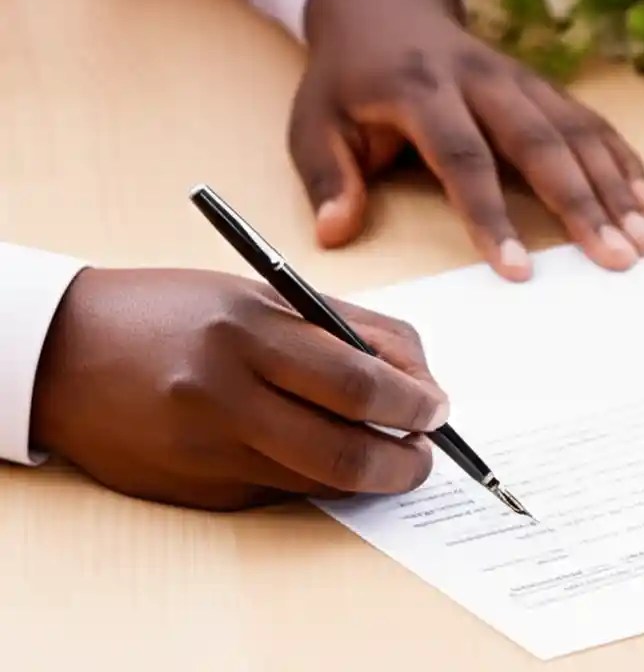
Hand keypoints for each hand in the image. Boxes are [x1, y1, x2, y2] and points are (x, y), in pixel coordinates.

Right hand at [30, 268, 448, 510]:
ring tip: (389, 455)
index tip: (438, 407)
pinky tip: (324, 457)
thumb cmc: (173, 311)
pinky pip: (281, 491)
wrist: (62, 352)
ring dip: (371, 475)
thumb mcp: (258, 294)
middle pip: (346, 448)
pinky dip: (318, 479)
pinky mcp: (196, 489)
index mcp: (247, 330)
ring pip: (319, 481)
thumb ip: (345, 329)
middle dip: (405, 458)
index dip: (414, 402)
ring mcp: (207, 449)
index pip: (358, 381)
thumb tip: (418, 375)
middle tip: (425, 451)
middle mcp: (225, 394)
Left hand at [289, 0, 643, 281]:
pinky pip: (588, 119)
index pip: (464, 158)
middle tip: (617, 257)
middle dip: (583, 205)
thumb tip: (335, 234)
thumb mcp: (314, 123)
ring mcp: (518, 78)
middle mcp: (481, 79)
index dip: (491, 217)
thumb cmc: (350, 79)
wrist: (384, 8)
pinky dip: (619, 158)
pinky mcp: (540, 84)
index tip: (517, 271)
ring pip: (575, 132)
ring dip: (614, 187)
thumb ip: (328, 179)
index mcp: (421, 89)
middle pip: (541, 144)